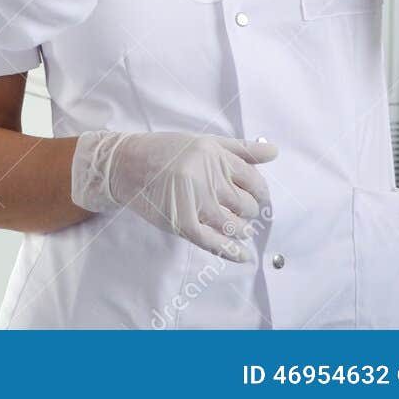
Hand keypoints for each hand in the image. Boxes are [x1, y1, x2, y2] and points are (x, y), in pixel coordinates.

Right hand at [71, 130, 275, 261]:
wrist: (124, 165)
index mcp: (213, 154)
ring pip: (234, 225)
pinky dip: (232, 252)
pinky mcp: (182, 223)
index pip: (254, 180)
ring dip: (241, 230)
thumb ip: (240, 148)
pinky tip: (242, 256)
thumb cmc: (165, 152)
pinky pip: (215, 243)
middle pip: (247, 205)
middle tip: (239, 210)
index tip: (256, 198)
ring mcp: (194, 201)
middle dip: (248, 211)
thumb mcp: (203, 142)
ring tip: (237, 226)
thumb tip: (275, 152)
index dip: (260, 193)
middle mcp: (205, 176)